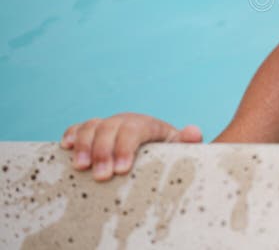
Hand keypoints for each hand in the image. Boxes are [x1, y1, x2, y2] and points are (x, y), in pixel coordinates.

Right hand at [60, 113, 201, 181]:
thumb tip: (194, 132)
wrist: (157, 148)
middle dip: (103, 151)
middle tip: (102, 176)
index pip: (134, 129)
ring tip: (81, 167)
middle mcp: (126, 121)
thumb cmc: (168, 153)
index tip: (121, 170)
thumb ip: (187, 142)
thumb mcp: (179, 149)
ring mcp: (109, 125)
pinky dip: (71, 135)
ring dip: (83, 145)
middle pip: (110, 127)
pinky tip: (65, 148)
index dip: (125, 147)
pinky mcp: (94, 133)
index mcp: (148, 125)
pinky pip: (79, 128)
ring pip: (92, 126)